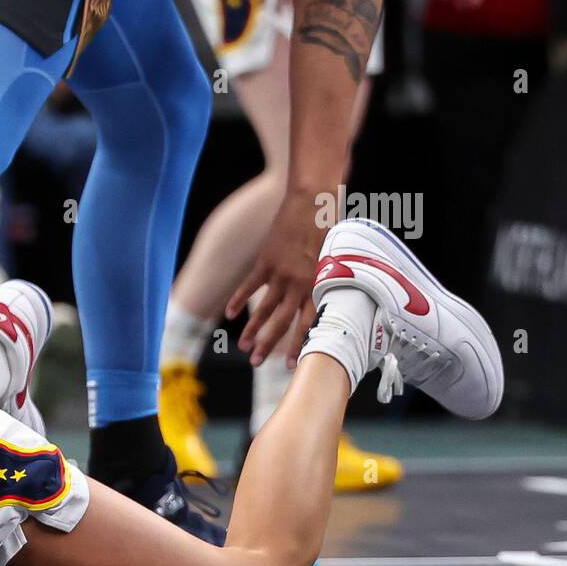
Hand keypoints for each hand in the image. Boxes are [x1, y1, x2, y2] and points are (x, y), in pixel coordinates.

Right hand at [226, 192, 321, 367]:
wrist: (313, 201)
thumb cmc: (330, 225)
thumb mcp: (336, 255)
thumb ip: (326, 279)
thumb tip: (325, 296)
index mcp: (318, 285)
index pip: (307, 324)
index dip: (296, 345)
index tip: (288, 364)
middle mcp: (299, 284)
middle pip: (281, 322)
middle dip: (269, 345)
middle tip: (257, 363)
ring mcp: (281, 274)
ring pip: (264, 309)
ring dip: (252, 330)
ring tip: (244, 347)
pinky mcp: (266, 262)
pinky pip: (250, 286)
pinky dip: (239, 300)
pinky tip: (230, 314)